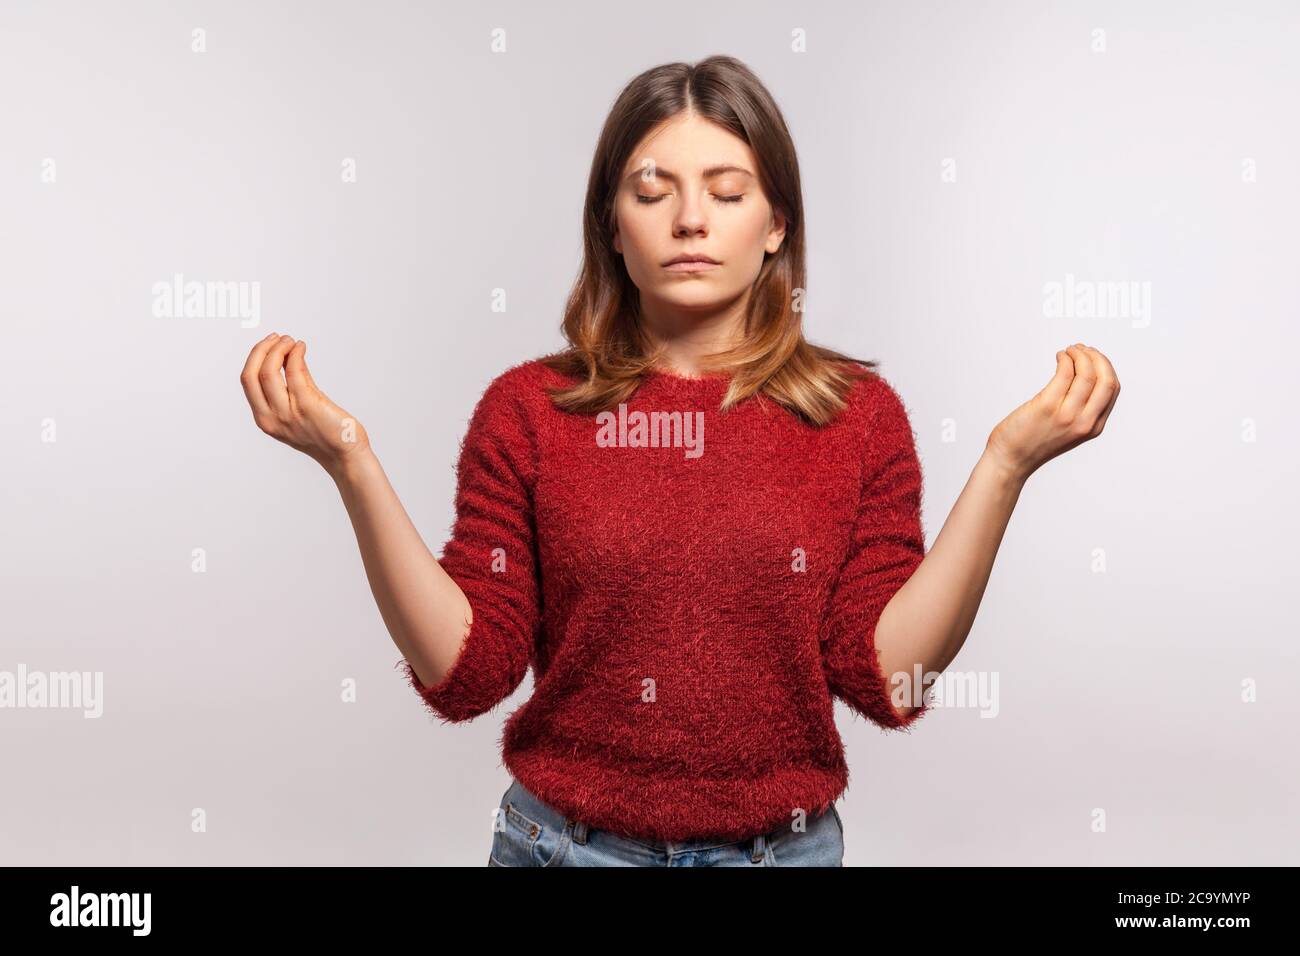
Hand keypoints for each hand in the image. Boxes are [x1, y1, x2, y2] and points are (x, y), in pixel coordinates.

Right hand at [239, 333, 371, 472]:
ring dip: (279, 348)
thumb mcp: (295, 412)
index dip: (254, 357)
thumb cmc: (324, 433)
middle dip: (261, 349)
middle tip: (277, 337)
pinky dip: (295, 354)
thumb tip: (288, 357)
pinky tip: (301, 347)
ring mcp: (287, 412)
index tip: (268, 343)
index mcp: (264, 420)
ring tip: (290, 340)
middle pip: (251, 374)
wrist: (345, 454)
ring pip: (269, 370)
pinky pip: (294, 371)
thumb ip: (289, 388)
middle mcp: (271, 418)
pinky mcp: (307, 404)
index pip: (247, 381)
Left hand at [986, 343, 1119, 481]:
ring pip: (1087, 373)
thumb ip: (1082, 411)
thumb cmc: (1035, 442)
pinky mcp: (1047, 406)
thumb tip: (1087, 376)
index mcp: (1094, 427)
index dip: (1106, 367)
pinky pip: (1064, 373)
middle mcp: (1084, 422)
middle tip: (1082, 349)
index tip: (1094, 357)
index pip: (1113, 389)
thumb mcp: (1070, 431)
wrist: (1011, 459)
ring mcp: (1067, 415)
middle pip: (1106, 379)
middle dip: (1098, 358)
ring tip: (1069, 351)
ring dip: (1080, 354)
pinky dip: (1065, 359)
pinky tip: (1060, 356)